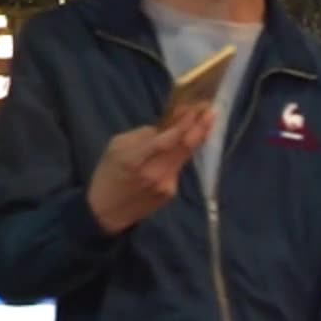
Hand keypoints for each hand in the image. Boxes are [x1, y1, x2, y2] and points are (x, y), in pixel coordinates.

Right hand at [86, 107, 210, 233]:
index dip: (184, 125)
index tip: (197, 109)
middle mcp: (154, 173)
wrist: (106, 212)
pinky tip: (179, 146)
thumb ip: (141, 136)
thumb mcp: (115, 147)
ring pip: (184, 157)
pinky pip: (177, 168)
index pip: (167, 140)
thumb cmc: (108, 174)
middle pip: (185, 148)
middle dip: (201, 127)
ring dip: (196, 138)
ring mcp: (166, 185)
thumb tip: (165, 128)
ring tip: (205, 121)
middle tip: (213, 111)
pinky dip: (180, 154)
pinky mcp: (171, 193)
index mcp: (135, 159)